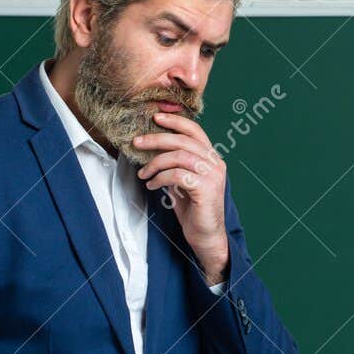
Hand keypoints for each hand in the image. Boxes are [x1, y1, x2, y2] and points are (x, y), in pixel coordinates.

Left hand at [134, 112, 228, 282]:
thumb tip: (153, 150)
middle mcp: (216, 164)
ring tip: (143, 173)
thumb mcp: (183, 182)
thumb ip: (175, 165)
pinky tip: (152, 185)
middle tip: (137, 142)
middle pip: (184, 141)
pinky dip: (160, 178)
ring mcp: (213, 176)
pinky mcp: (206, 189)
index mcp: (212, 159)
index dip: (175, 121)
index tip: (155, 118)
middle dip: (157, 139)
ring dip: (155, 162)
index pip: (195, 131)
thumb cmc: (194, 210)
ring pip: (179, 156)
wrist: (206, 236)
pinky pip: (177, 175)